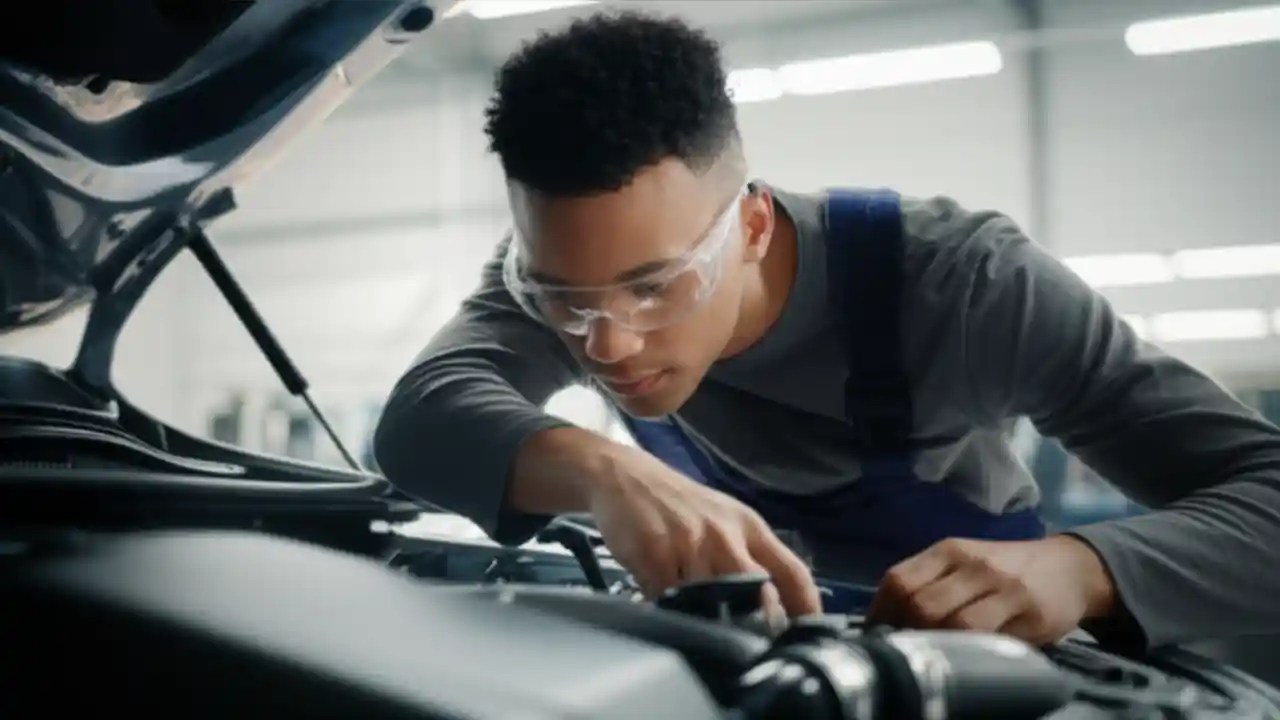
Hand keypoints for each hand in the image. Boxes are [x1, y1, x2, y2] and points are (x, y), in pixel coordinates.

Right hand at [586, 445, 822, 620]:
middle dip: (761, 624)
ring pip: (714, 601)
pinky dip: (669, 614)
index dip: (806, 609)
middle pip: (759, 590)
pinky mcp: (654, 553)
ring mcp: (690, 543)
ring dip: (710, 623)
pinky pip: (668, 600)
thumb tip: (772, 608)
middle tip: (754, 646)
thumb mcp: (724, 520)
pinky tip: (665, 612)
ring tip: (702, 631)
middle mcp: (725, 534)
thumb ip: (749, 557)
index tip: (805, 636)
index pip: (793, 572)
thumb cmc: (678, 504)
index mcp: (749, 527)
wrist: (624, 476)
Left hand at [866, 535, 1116, 645]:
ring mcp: (1005, 589)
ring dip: (943, 647)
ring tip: (941, 656)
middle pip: (923, 606)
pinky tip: (973, 658)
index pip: (899, 581)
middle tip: (911, 651)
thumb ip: (926, 583)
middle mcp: (974, 565)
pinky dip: (977, 654)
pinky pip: (995, 641)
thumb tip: (881, 622)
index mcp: (948, 550)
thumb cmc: (1000, 569)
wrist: (1068, 566)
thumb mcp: (960, 563)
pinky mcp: (1033, 615)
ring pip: (958, 626)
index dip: (881, 614)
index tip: (879, 636)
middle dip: (910, 634)